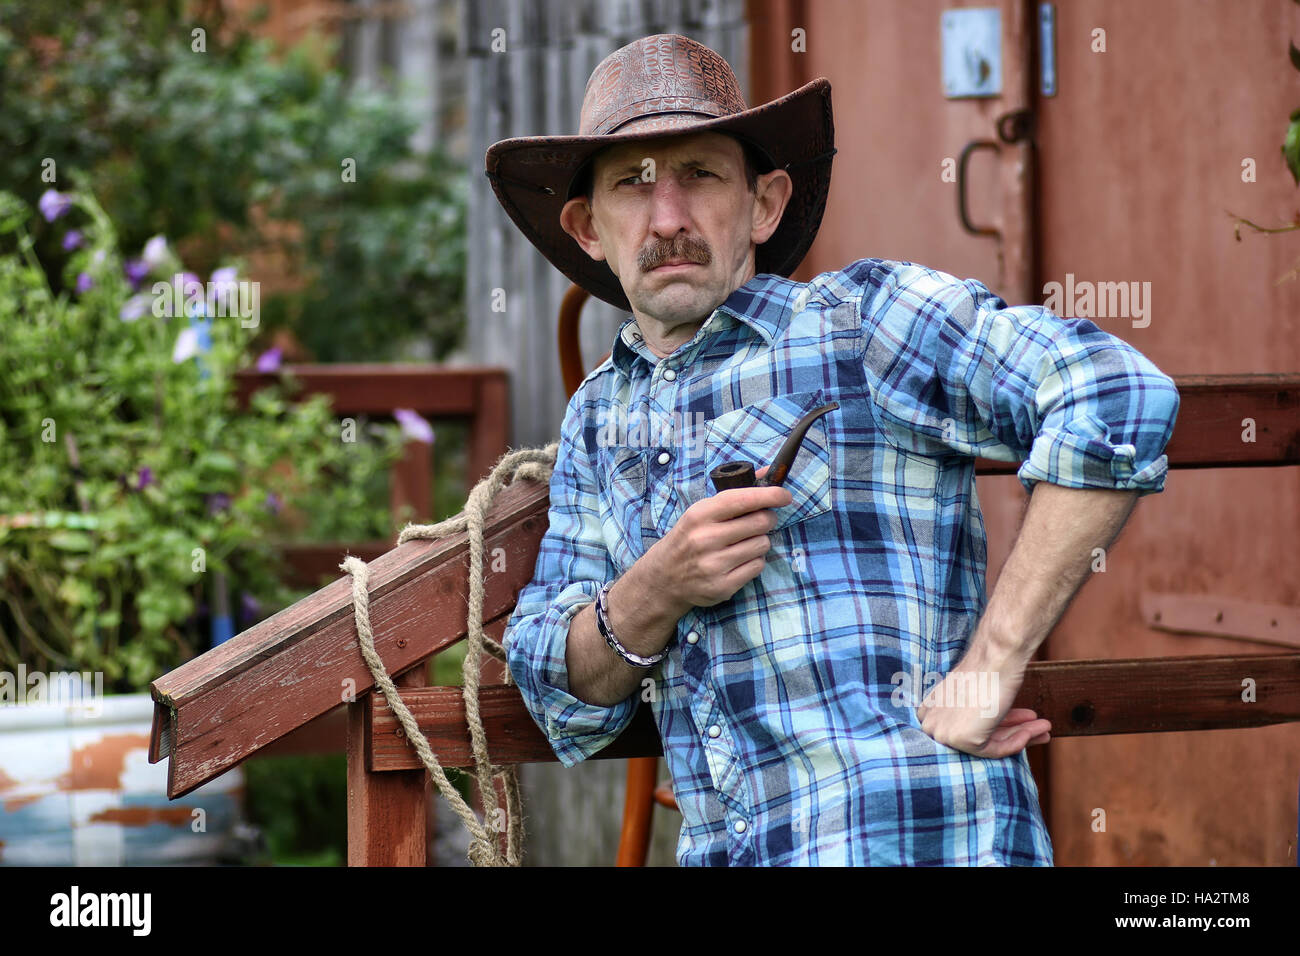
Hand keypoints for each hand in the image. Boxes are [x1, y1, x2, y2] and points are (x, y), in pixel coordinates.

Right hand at [648, 464, 791, 609]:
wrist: (664, 577)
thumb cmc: (689, 538)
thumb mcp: (701, 512)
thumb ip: (735, 494)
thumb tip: (769, 473)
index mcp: (700, 515)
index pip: (742, 499)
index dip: (769, 495)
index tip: (784, 495)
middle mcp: (706, 539)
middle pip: (760, 522)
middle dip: (767, 519)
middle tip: (760, 521)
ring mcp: (714, 565)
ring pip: (762, 544)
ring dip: (760, 541)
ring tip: (744, 543)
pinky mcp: (722, 586)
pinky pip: (757, 566)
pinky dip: (755, 561)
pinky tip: (740, 560)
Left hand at [914, 640, 1050, 757]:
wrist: (996, 657)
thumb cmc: (987, 668)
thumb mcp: (974, 695)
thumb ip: (974, 714)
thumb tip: (988, 728)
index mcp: (929, 710)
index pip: (965, 727)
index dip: (996, 726)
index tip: (1019, 724)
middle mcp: (930, 723)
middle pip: (977, 736)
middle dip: (1012, 732)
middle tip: (1037, 728)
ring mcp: (943, 733)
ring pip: (988, 743)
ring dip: (1022, 735)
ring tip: (1045, 728)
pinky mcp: (961, 740)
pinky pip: (994, 750)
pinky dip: (1016, 741)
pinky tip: (1033, 730)